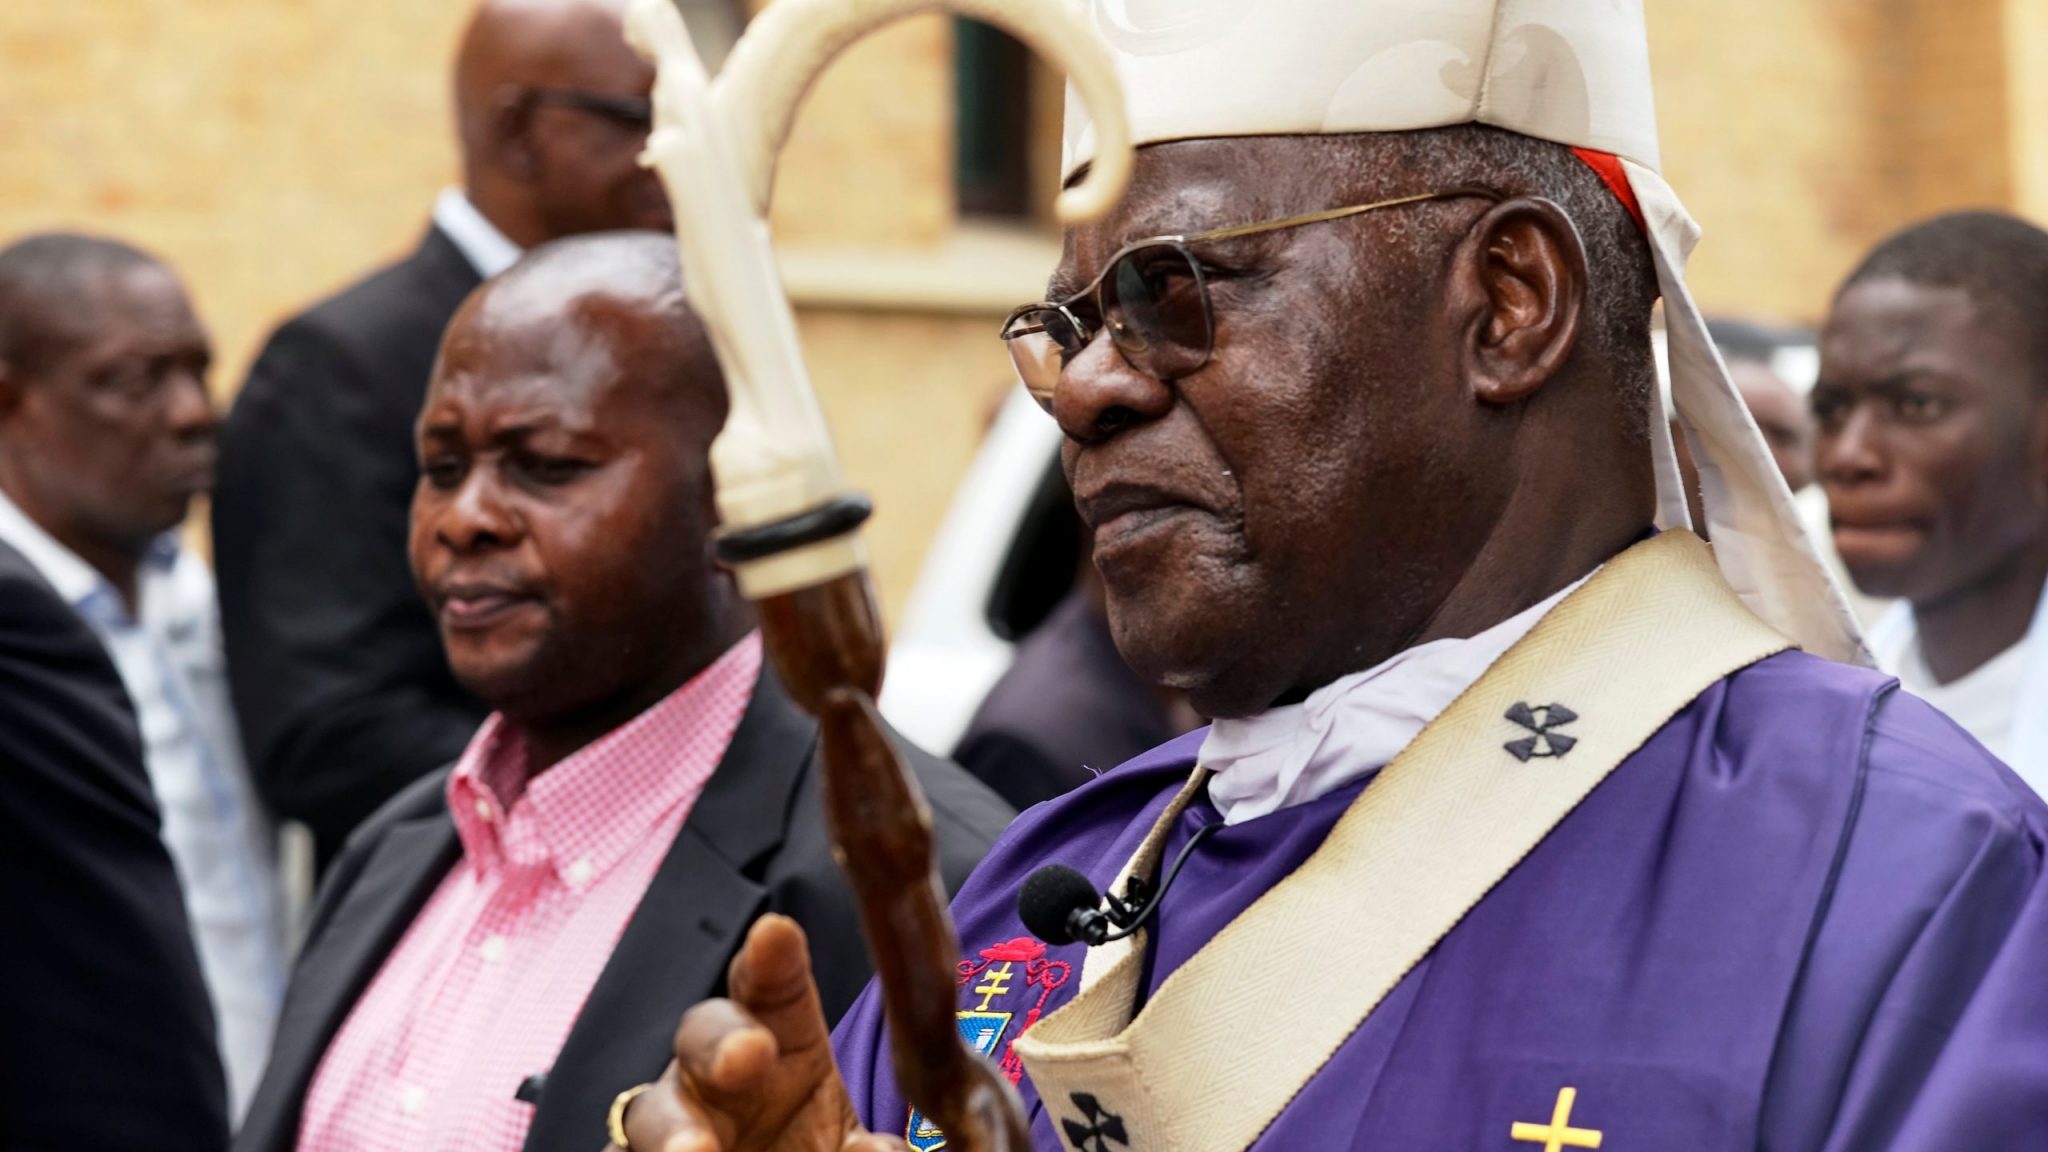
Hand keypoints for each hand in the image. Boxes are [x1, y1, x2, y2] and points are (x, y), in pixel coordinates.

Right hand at [620, 914, 906, 1151]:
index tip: (776, 930)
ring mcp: (672, 1121)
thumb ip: (866, 1151)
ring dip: (672, 1129)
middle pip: (703, 1034)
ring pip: (652, 1110)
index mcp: (779, 1040)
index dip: (772, 957)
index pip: (774, 986)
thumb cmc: (811, 1151)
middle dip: (720, 1039)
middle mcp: (715, 1070)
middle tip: (747, 1055)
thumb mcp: (851, 1150)